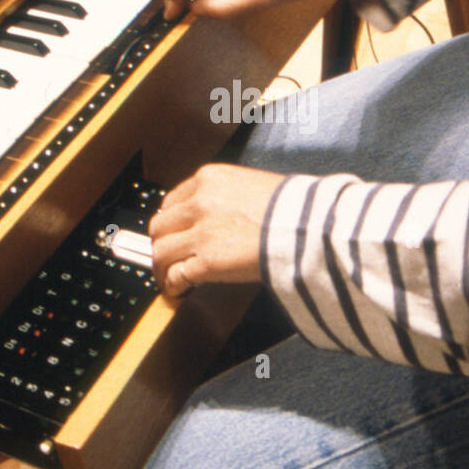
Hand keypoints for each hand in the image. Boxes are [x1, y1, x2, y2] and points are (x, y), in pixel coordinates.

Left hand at [149, 163, 286, 297]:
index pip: (172, 202)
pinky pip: (176, 276)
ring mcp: (201, 233)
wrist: (308, 225)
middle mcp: (199, 202)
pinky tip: (179, 290)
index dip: (171, 222)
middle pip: (160, 226)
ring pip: (161, 252)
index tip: (175, 233)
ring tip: (170, 278)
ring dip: (163, 268)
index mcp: (209, 179)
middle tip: (168, 257)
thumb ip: (228, 198)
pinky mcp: (207, 262)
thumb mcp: (253, 185)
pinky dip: (173, 285)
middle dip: (162, 244)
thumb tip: (219, 217)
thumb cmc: (295, 207)